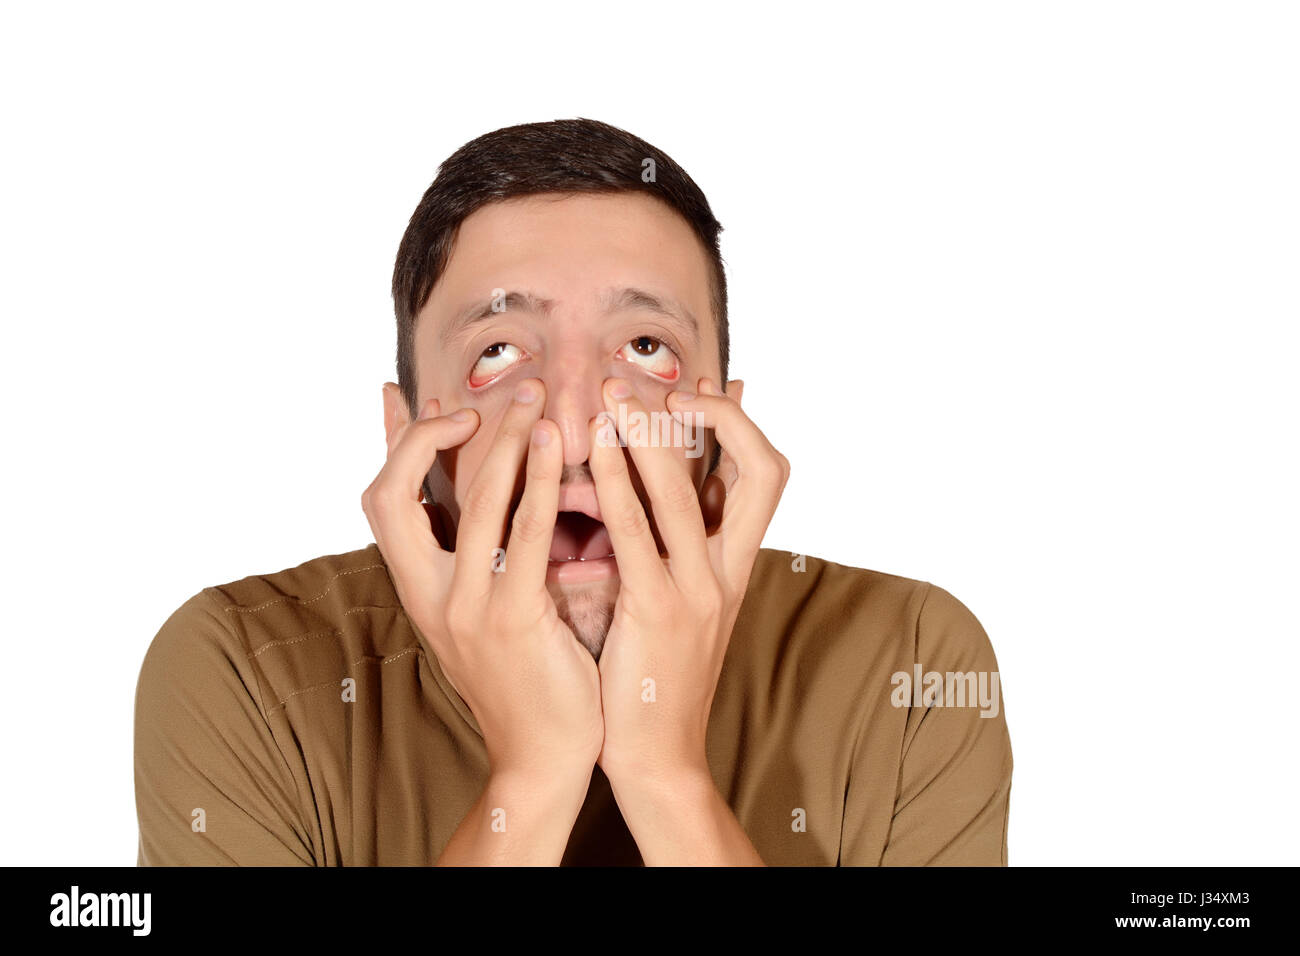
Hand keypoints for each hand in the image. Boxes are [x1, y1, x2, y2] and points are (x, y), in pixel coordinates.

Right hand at [361, 379, 603, 781]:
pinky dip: (538, 483)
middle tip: (490, 392)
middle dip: (432, 433)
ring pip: (472, 502)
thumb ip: (479, 554)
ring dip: (502, 442)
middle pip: (393, 495)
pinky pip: (522, 535)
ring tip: (534, 400)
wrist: (540, 756)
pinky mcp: (511, 620)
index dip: (388, 442)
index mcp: (416, 589)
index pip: (380, 500)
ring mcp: (464, 608)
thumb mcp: (483, 610)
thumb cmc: (523, 677)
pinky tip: (557, 450)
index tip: (405, 395)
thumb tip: (475, 499)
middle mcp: (427, 595)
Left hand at [587, 375, 789, 785]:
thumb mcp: (686, 601)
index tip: (705, 386)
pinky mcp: (658, 613)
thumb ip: (681, 545)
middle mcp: (731, 572)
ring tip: (612, 395)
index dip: (742, 423)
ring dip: (651, 436)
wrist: (659, 753)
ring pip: (687, 494)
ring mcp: (701, 592)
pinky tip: (594, 453)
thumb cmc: (659, 672)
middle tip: (660, 383)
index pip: (768, 475)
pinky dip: (618, 485)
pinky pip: (638, 535)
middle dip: (718, 416)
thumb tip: (673, 491)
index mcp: (738, 566)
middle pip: (763, 471)